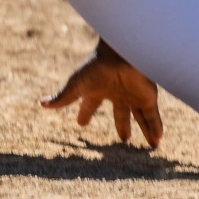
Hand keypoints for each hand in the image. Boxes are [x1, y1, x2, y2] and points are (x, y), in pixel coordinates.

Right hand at [41, 41, 162, 148]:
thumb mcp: (76, 85)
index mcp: (98, 89)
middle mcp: (117, 93)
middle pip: (121, 114)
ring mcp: (134, 95)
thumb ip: (62, 97)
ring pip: (141, 117)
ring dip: (146, 130)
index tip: (81, 123)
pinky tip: (157, 141)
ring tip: (152, 145)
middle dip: (122, 125)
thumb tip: (41, 104)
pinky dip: (155, 128)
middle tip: (124, 139)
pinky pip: (152, 116)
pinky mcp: (148, 97)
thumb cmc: (96, 67)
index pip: (90, 105)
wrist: (121, 54)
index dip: (85, 114)